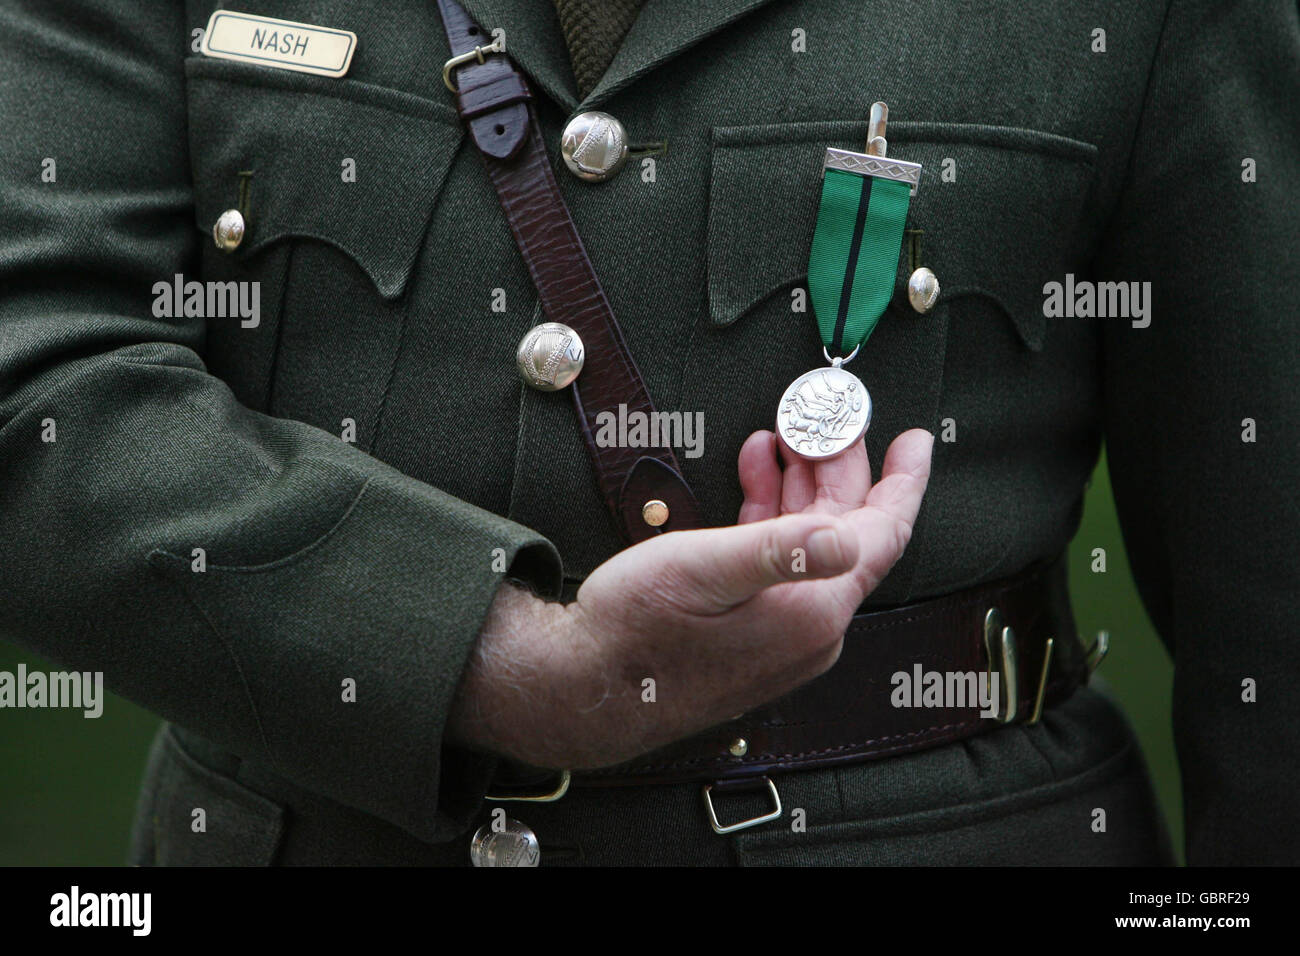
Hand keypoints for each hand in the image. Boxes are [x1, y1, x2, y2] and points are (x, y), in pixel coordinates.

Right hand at [448, 428, 933, 769]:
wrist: (583, 687)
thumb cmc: (635, 632)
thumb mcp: (705, 572)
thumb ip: (780, 550)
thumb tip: (847, 537)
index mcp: (813, 613)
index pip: (882, 536)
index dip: (904, 482)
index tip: (915, 440)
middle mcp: (809, 628)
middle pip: (846, 532)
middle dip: (838, 470)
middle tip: (824, 420)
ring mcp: (782, 634)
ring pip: (811, 544)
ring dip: (799, 487)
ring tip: (779, 438)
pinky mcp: (753, 634)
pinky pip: (781, 565)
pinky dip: (772, 517)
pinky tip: (753, 481)